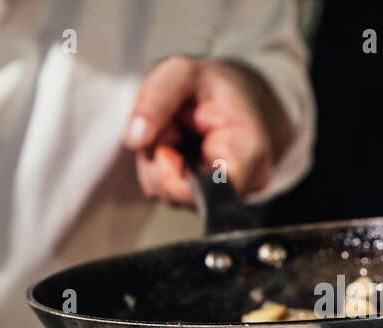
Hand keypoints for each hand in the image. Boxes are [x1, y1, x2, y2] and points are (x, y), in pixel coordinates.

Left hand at [124, 56, 292, 204]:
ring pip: (169, 196)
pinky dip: (161, 172)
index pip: (205, 190)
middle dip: (159, 161)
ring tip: (174, 135)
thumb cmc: (209, 86)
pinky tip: (174, 150)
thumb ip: (157, 99)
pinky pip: (168, 196)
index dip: (171, 170)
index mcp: (248, 150)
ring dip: (158, 165)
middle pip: (180, 195)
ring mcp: (224, 196)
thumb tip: (135, 139)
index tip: (169, 136)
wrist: (227, 94)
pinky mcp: (206, 200)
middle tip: (171, 129)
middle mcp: (243, 183)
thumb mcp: (181, 72)